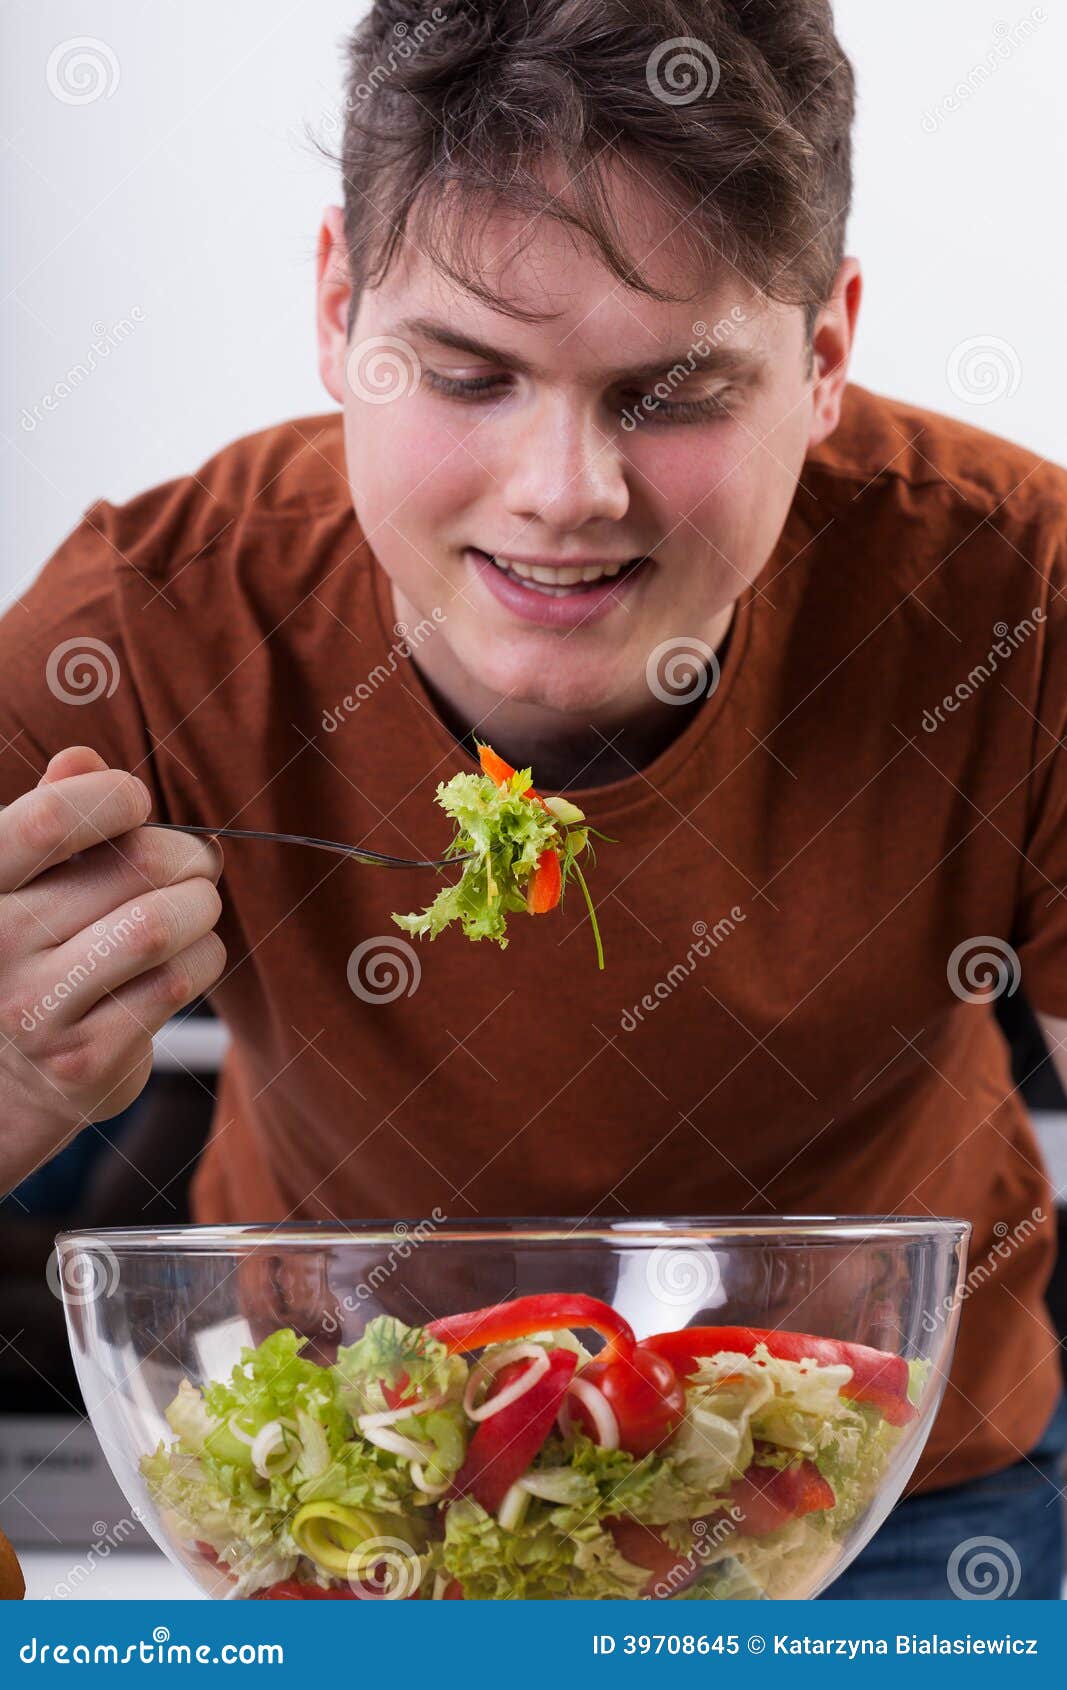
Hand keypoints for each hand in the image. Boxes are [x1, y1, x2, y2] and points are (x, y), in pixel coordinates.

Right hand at [0, 746, 225, 1194]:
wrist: (1, 1085)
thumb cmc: (26, 953)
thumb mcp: (19, 880)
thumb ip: (47, 815)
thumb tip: (83, 759)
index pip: (47, 821)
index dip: (111, 798)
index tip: (135, 802)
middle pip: (130, 868)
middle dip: (186, 855)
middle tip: (197, 863)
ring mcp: (35, 1010)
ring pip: (160, 926)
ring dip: (201, 906)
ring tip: (197, 905)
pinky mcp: (84, 1060)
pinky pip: (176, 983)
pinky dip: (204, 958)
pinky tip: (189, 956)